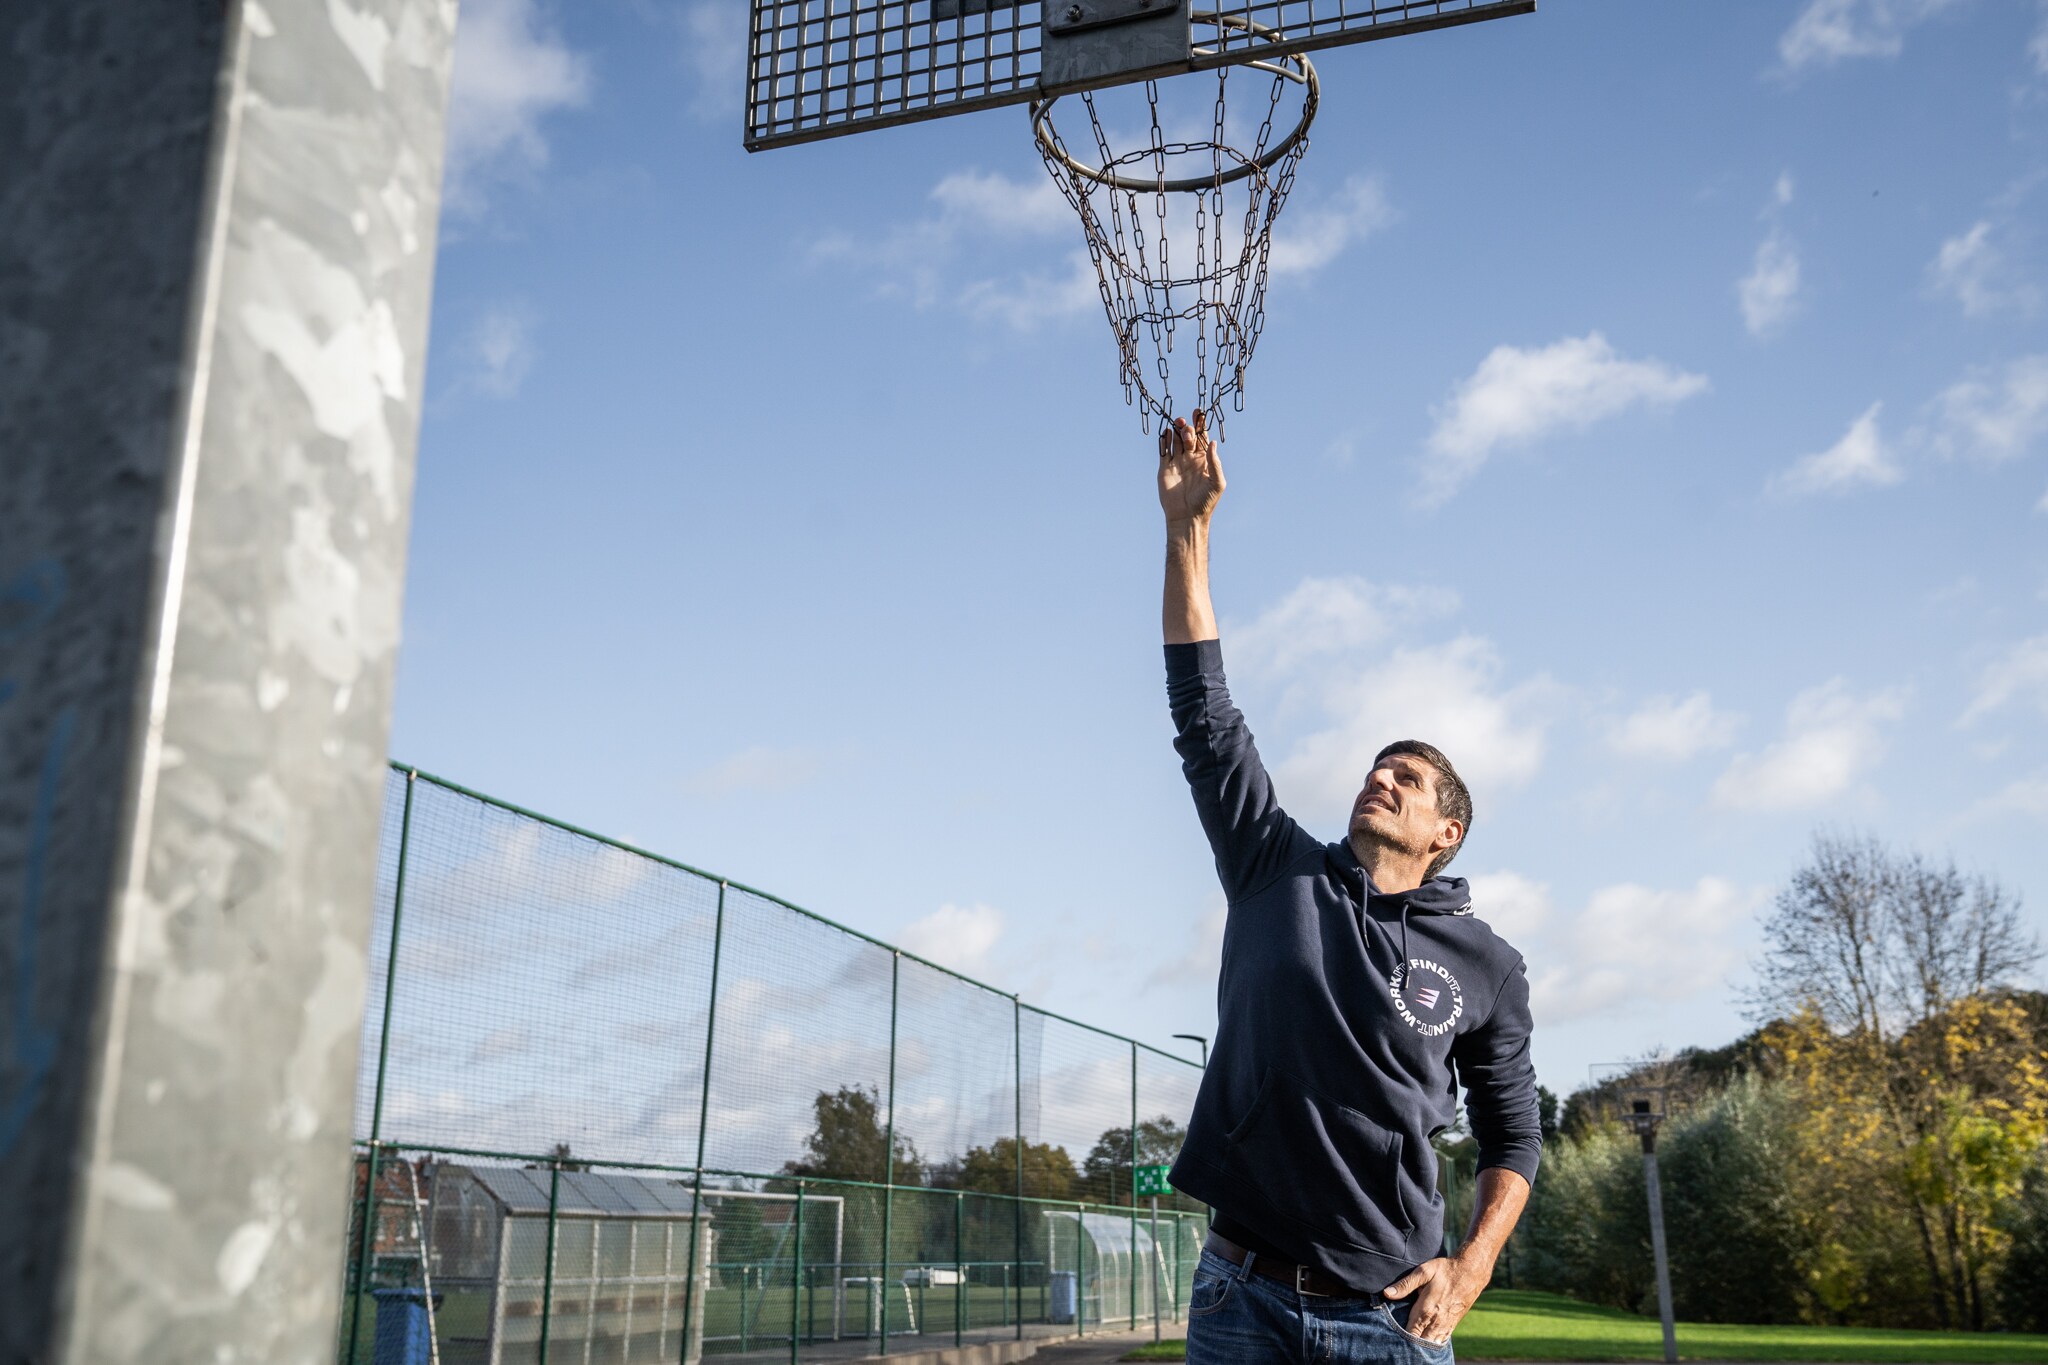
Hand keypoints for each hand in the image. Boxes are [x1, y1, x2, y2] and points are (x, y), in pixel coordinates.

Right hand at [1157, 410, 1223, 526]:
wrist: (1187, 517)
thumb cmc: (1206, 501)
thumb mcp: (1217, 482)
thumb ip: (1214, 462)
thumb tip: (1213, 443)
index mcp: (1204, 460)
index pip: (1202, 437)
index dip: (1201, 424)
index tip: (1199, 412)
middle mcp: (1190, 459)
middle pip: (1187, 436)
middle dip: (1187, 428)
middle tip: (1186, 427)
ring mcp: (1177, 463)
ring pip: (1174, 441)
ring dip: (1175, 431)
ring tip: (1175, 423)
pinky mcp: (1164, 468)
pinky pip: (1163, 451)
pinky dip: (1163, 441)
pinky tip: (1165, 433)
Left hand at [1383, 1253, 1489, 1344]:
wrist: (1471, 1272)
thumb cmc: (1445, 1270)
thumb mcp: (1424, 1271)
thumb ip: (1405, 1284)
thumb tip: (1387, 1293)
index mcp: (1426, 1310)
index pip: (1410, 1333)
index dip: (1401, 1335)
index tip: (1393, 1332)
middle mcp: (1436, 1321)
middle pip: (1420, 1341)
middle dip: (1410, 1341)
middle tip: (1401, 1336)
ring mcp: (1446, 1325)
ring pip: (1431, 1343)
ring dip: (1422, 1343)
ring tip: (1413, 1339)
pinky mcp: (1453, 1324)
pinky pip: (1441, 1340)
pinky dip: (1433, 1342)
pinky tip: (1427, 1339)